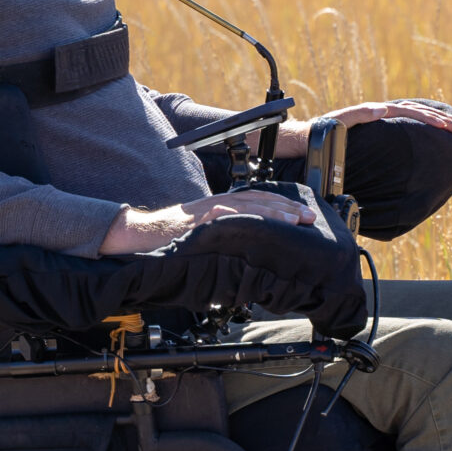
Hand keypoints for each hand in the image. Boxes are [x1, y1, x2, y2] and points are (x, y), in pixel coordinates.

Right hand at [101, 186, 320, 255]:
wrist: (142, 235)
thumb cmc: (176, 238)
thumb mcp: (210, 234)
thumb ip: (232, 236)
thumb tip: (258, 250)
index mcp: (223, 206)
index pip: (259, 201)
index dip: (283, 206)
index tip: (304, 214)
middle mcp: (218, 204)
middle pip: (258, 200)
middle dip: (286, 208)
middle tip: (309, 218)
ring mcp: (206, 210)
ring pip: (243, 205)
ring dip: (270, 211)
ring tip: (292, 220)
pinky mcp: (194, 221)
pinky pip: (218, 215)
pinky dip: (236, 217)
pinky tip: (253, 222)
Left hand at [311, 99, 451, 134]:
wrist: (311, 137)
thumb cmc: (324, 131)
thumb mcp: (340, 122)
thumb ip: (360, 114)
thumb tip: (384, 109)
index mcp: (377, 111)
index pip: (411, 113)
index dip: (430, 119)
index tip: (447, 126)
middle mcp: (381, 112)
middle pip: (416, 112)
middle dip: (438, 119)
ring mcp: (380, 118)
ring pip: (413, 116)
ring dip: (432, 120)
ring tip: (450, 126)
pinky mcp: (378, 127)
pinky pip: (405, 122)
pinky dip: (420, 123)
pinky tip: (426, 129)